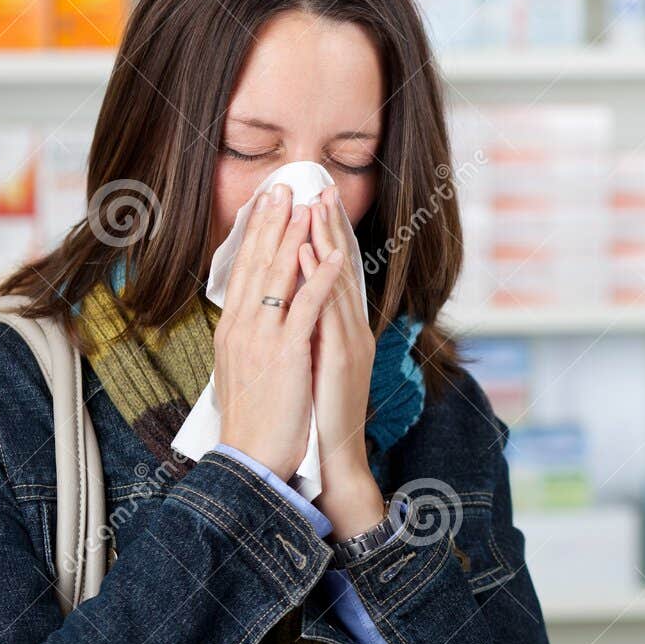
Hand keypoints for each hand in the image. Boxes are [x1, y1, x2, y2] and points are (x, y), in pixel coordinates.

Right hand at [214, 183, 344, 480]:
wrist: (252, 459)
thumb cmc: (254, 422)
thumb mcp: (242, 371)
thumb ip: (249, 339)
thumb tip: (256, 317)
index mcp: (232, 331)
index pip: (242, 272)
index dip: (255, 235)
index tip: (266, 206)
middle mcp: (242, 328)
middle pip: (257, 263)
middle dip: (272, 222)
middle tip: (283, 187)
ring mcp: (263, 339)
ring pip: (279, 276)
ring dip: (295, 237)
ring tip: (308, 205)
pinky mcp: (286, 355)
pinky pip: (305, 308)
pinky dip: (318, 278)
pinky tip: (330, 254)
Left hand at [303, 188, 384, 537]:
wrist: (331, 458)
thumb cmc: (318, 413)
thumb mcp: (313, 363)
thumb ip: (308, 332)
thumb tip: (293, 306)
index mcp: (342, 331)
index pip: (332, 273)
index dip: (325, 236)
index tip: (313, 201)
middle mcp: (351, 330)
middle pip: (339, 267)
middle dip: (328, 225)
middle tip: (319, 185)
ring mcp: (348, 342)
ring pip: (336, 280)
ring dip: (325, 239)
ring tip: (314, 205)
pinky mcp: (340, 358)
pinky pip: (328, 309)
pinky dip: (319, 277)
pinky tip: (310, 252)